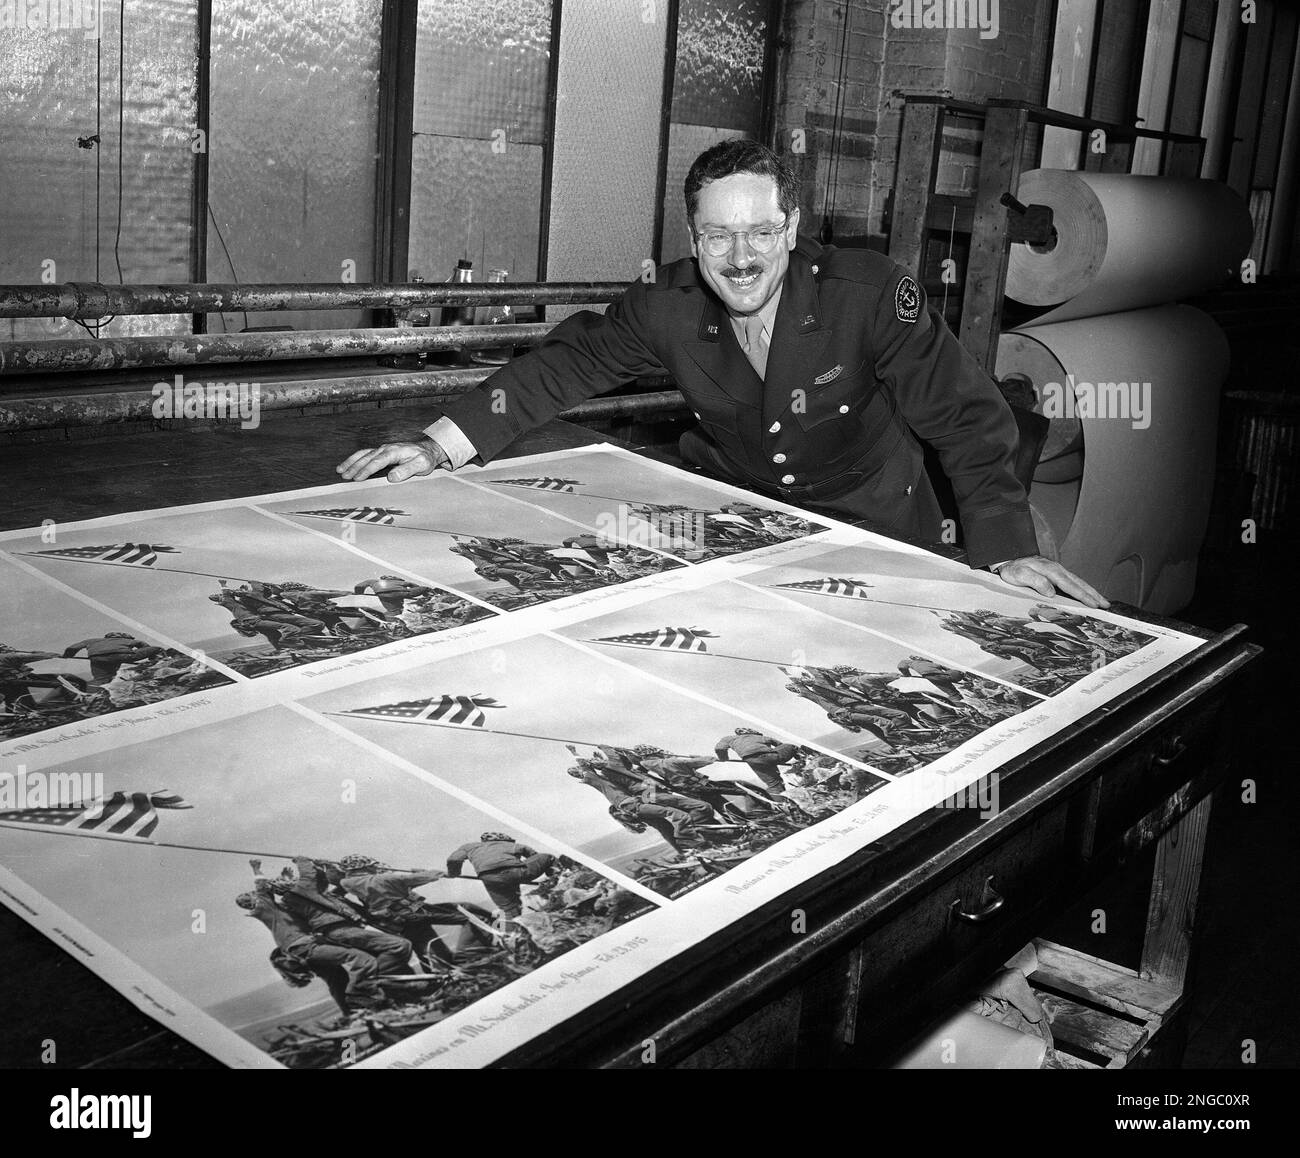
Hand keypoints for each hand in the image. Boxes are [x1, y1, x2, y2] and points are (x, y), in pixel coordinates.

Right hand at [336, 439, 448, 482]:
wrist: (427, 450)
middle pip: (367, 457)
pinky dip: (353, 459)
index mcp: (395, 451)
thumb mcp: (421, 465)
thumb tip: (391, 477)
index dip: (367, 469)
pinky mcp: (380, 452)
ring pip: (363, 454)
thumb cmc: (424, 459)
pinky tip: (345, 465)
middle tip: (345, 477)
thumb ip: (407, 470)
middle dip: (355, 467)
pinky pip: (364, 454)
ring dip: (351, 462)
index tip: (358, 478)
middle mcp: (386, 448)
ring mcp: (382, 449)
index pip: (378, 461)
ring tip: (340, 471)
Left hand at [994, 556, 1108, 607]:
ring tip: (1102, 601)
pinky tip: (1087, 595)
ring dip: (1091, 591)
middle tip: (1106, 605)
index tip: (1093, 604)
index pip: (1069, 585)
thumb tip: (1051, 591)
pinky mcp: (1056, 573)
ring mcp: (1057, 570)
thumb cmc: (1012, 570)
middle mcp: (1056, 569)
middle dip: (1093, 594)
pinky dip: (1082, 588)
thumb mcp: (1018, 575)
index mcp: (1050, 570)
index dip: (1082, 595)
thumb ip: (1034, 581)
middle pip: (1079, 582)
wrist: (1007, 561)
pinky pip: (1072, 581)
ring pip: (1078, 581)